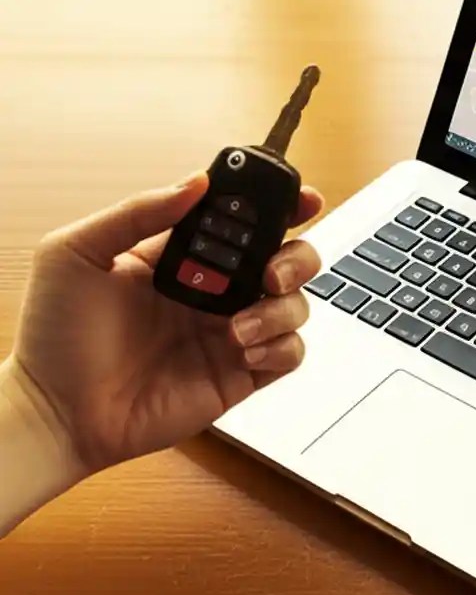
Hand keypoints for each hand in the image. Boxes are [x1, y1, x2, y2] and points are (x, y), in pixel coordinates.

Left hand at [5, 171, 323, 478]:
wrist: (57, 412)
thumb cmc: (55, 335)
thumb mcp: (77, 253)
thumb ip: (138, 212)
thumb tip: (196, 182)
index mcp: (181, 256)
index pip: (242, 221)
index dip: (280, 206)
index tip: (301, 199)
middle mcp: (213, 292)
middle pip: (287, 259)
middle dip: (297, 258)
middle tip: (271, 273)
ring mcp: (230, 334)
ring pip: (295, 306)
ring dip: (281, 310)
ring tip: (238, 329)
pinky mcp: (240, 375)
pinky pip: (289, 353)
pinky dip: (280, 347)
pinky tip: (243, 351)